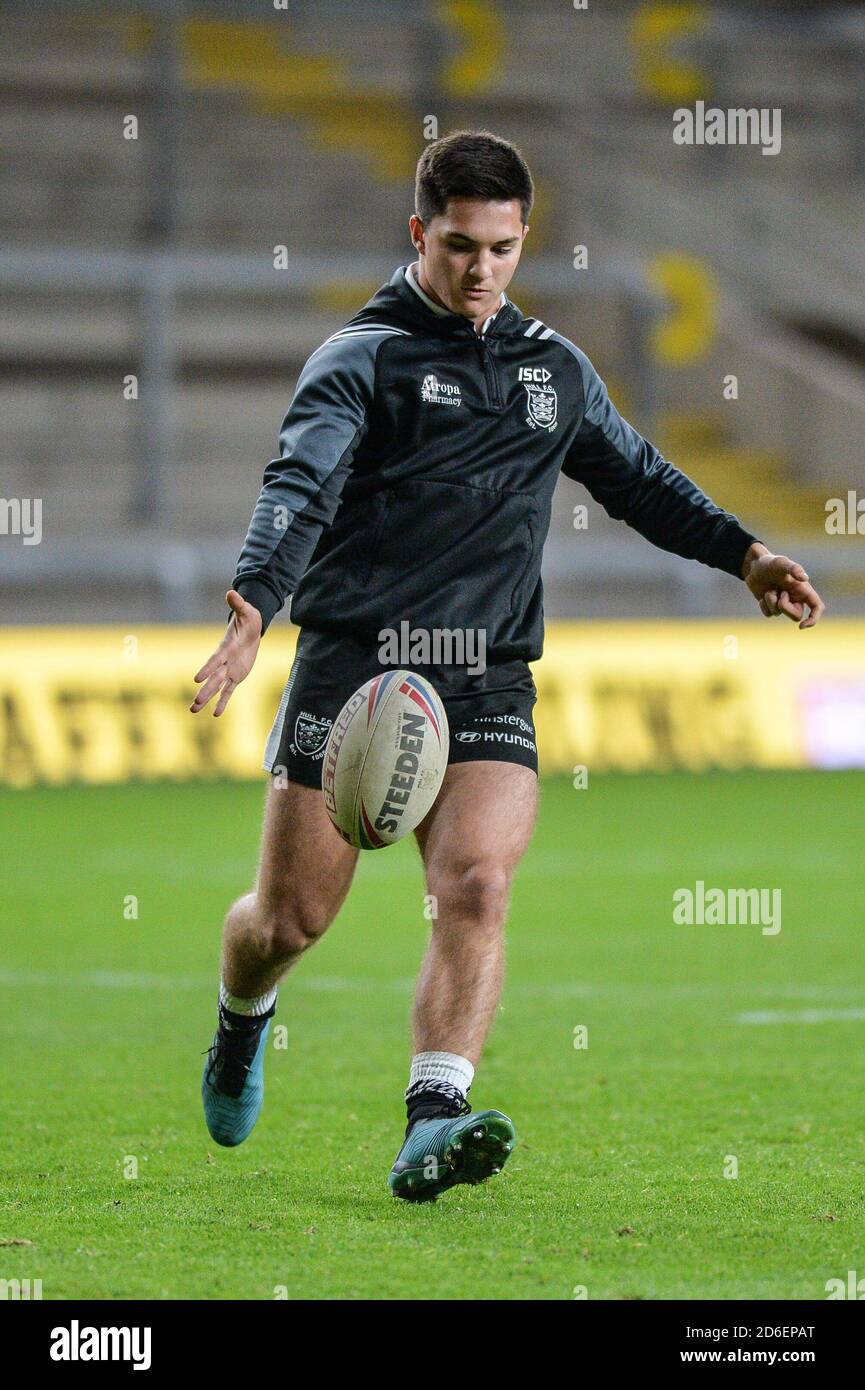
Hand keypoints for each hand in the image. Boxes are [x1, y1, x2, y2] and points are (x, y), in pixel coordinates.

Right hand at [190, 589, 262, 715]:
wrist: (251, 628)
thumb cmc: (249, 618)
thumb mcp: (247, 611)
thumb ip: (239, 604)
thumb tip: (231, 592)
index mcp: (226, 648)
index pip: (215, 660)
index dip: (207, 669)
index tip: (197, 679)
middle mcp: (224, 661)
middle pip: (213, 679)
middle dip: (204, 691)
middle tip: (194, 704)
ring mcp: (229, 670)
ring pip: (216, 687)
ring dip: (206, 698)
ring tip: (194, 710)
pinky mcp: (235, 676)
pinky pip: (228, 691)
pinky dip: (222, 702)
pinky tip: (215, 714)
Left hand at [742, 543, 824, 627]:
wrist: (754, 566)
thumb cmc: (770, 563)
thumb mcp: (781, 563)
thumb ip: (793, 568)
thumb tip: (805, 578)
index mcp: (803, 589)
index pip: (817, 607)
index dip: (813, 619)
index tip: (802, 626)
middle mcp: (795, 598)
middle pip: (796, 616)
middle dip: (785, 608)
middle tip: (780, 593)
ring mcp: (783, 603)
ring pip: (779, 613)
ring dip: (771, 601)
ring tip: (770, 588)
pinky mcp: (771, 605)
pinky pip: (768, 614)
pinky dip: (764, 605)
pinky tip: (762, 595)